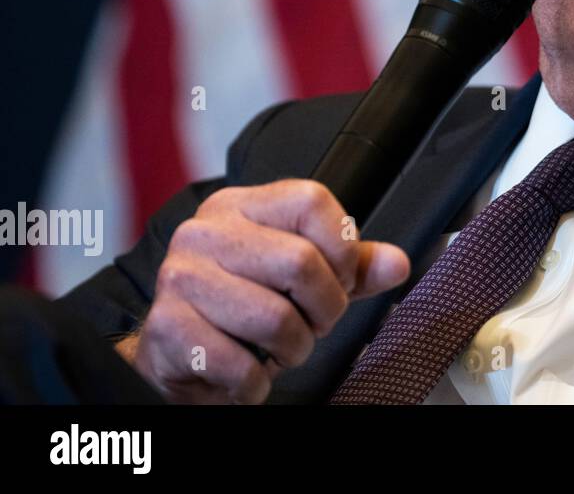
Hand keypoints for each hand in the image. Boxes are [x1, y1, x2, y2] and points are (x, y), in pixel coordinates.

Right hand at [115, 180, 409, 403]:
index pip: (311, 202)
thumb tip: (395, 263)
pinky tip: (248, 370)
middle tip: (313, 324)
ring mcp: (182, 277)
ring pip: (275, 318)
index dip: (342, 249)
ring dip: (293, 349)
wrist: (176, 352)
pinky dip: (256, 381)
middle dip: (324, 310)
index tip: (338, 279)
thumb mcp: (299, 275)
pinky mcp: (167, 326)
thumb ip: (350, 267)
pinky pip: (240, 364)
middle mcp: (205, 232)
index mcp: (241, 206)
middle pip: (300, 262)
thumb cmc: (242, 305)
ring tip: (280, 348)